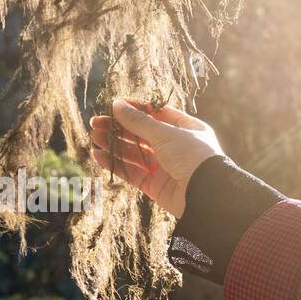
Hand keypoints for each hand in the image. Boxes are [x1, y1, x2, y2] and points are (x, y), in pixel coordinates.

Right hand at [89, 98, 223, 217]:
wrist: (207, 195)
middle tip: (95, 122)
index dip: (134, 108)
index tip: (113, 105)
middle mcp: (174, 146)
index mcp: (184, 128)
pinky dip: (115, 164)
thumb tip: (117, 105)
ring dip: (113, 145)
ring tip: (93, 137)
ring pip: (133, 153)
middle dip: (118, 128)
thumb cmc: (193, 156)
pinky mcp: (154, 185)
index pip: (156, 113)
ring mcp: (164, 167)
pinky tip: (98, 156)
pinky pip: (131, 172)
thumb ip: (139, 121)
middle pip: (140, 133)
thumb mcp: (166, 133)